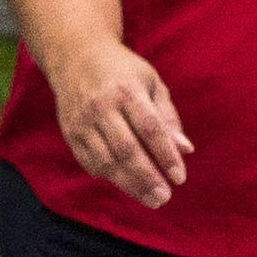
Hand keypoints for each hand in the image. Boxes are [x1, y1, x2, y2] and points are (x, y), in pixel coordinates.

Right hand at [43, 34, 194, 207]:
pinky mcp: (71, 133)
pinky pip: (90, 162)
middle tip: (165, 197)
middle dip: (148, 177)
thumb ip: (168, 117)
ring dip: (130, 184)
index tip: (180, 178)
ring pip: (106, 161)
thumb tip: (185, 150)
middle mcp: (101, 106)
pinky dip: (109, 176)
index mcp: (127, 90)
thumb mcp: (151, 83)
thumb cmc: (122, 71)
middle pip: (127, 149)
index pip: (150, 128)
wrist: (75, 57)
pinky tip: (126, 184)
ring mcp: (82, 121)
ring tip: (151, 199)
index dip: (166, 155)